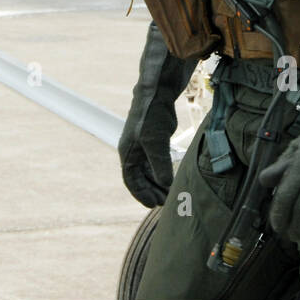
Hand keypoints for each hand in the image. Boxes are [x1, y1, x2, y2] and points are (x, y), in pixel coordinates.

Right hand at [118, 23, 196, 206]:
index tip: (153, 205)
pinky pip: (155, 161)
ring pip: (148, 170)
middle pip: (139, 177)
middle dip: (150, 191)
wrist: (157, 94)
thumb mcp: (156, 144)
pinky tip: (171, 177)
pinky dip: (161, 171)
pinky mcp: (153, 139)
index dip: (141, 194)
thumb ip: (161, 166)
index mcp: (128, 153)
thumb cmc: (152, 116)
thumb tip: (166, 186)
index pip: (131, 180)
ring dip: (156, 182)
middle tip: (165, 202)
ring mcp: (143, 144)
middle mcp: (133, 150)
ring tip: (169, 193)